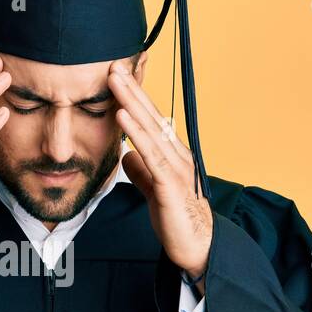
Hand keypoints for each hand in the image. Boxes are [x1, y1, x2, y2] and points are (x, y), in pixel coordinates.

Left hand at [108, 63, 212, 289]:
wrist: (197, 248)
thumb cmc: (177, 219)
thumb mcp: (153, 191)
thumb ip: (141, 173)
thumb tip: (126, 157)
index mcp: (170, 154)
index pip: (150, 120)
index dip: (133, 98)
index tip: (117, 76)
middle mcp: (176, 154)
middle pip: (151, 115)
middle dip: (131, 89)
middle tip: (114, 63)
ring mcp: (176, 167)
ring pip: (151, 129)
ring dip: (131, 102)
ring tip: (115, 80)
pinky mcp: (171, 184)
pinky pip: (151, 154)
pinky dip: (136, 134)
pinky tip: (122, 117)